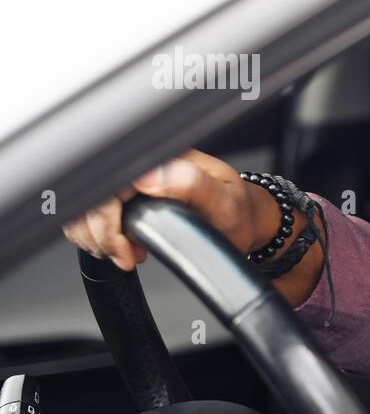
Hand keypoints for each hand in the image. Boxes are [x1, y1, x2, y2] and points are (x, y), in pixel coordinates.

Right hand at [62, 149, 273, 270]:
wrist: (241, 221)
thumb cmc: (236, 212)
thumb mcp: (225, 202)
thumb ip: (192, 185)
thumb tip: (149, 176)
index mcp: (163, 156)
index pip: (108, 180)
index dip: (106, 218)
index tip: (124, 246)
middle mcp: (143, 164)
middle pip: (89, 195)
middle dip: (99, 234)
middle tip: (126, 256)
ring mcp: (132, 180)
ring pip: (84, 206)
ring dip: (95, 237)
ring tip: (125, 254)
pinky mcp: (126, 196)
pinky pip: (91, 214)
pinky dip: (96, 237)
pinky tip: (120, 248)